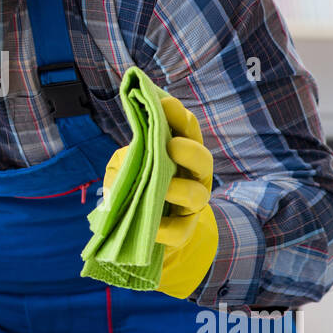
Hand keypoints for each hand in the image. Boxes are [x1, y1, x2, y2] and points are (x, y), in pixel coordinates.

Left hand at [102, 94, 218, 297]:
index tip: (165, 103)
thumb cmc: (139, 183)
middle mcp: (193, 174)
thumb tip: (130, 149)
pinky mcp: (184, 229)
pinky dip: (164, 228)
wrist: (145, 224)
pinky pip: (179, 230)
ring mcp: (192, 202)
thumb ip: (130, 155)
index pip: (187, 128)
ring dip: (180, 189)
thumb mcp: (129, 164)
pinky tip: (150, 226)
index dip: (178, 115)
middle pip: (203, 159)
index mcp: (181, 150)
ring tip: (163, 187)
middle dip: (189, 151)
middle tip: (172, 146)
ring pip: (197, 195)